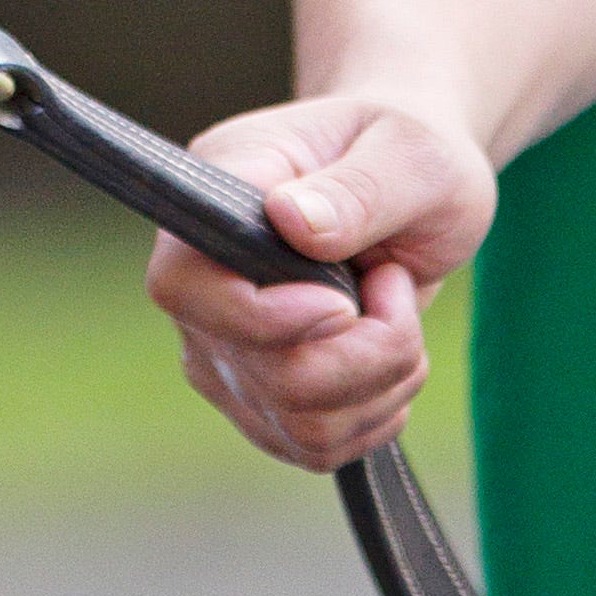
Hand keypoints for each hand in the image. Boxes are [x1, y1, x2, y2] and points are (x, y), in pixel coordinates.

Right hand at [145, 94, 495, 470]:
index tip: (345, 302)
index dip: (261, 318)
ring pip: (293, 419)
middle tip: (398, 288)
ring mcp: (223, 340)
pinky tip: (387, 359)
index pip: (184, 284)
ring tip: (398, 315)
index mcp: (218, 194)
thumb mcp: (410, 155)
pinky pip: (313, 445)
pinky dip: (373, 417)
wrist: (411, 179)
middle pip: (255, 370)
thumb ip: (356, 189)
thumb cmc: (406, 151)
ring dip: (380, 384)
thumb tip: (291, 223)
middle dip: (362, 354)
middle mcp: (202, 275)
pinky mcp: (259, 390)